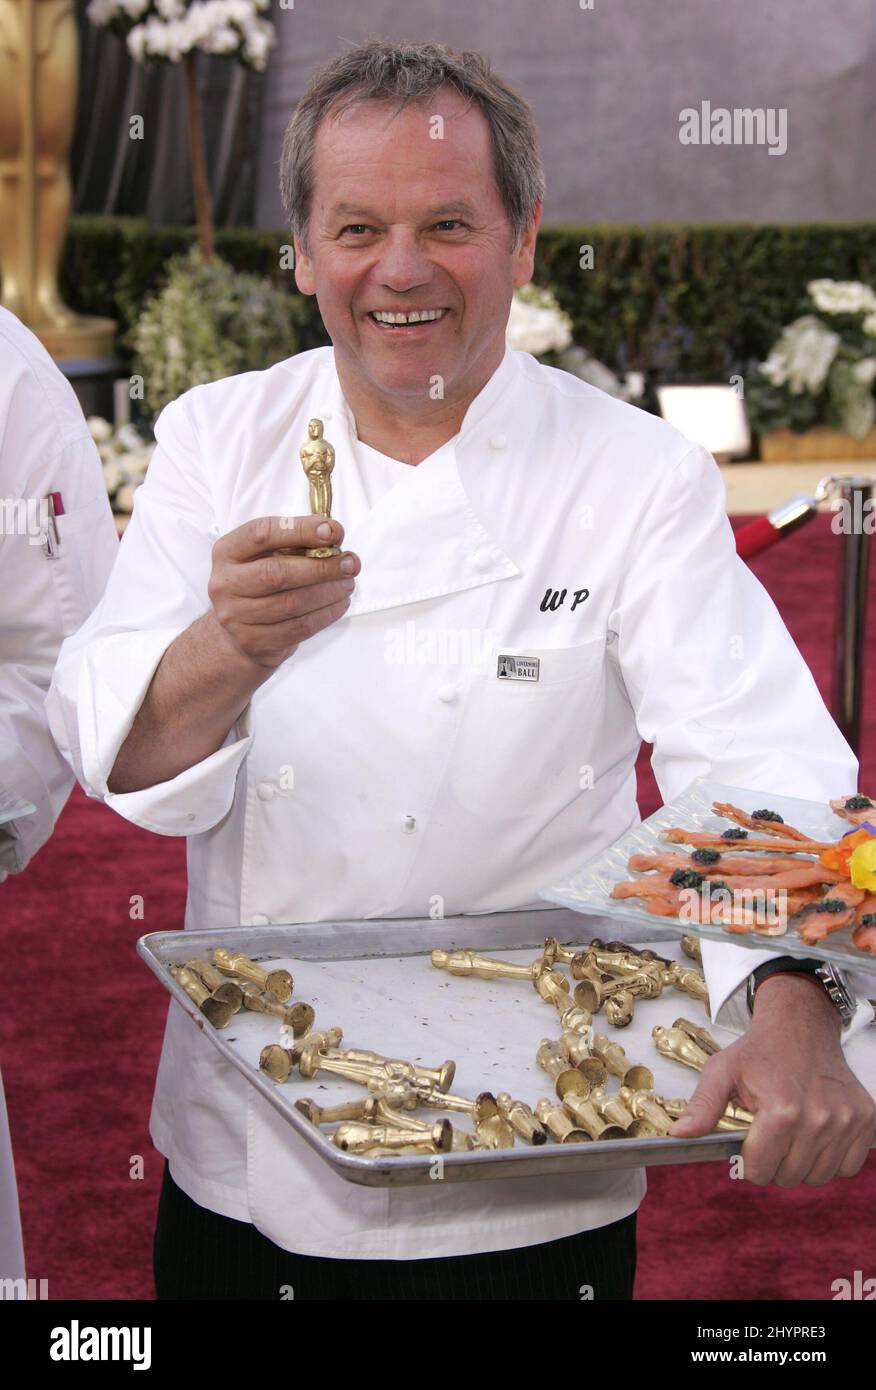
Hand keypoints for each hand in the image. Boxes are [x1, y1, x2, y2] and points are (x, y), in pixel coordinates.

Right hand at [208, 515, 359, 669]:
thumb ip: (296, 542)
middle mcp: (226, 583)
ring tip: (348, 583)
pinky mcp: (253, 641)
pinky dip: (325, 614)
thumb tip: (333, 533)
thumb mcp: (268, 555)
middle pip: (278, 573)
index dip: (299, 530)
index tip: (332, 530)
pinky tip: (340, 603)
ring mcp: (236, 616)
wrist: (238, 631)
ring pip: (291, 603)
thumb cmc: (260, 583)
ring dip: (328, 592)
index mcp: (228, 551)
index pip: (261, 533)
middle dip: (321, 566)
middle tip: (351, 563)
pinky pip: (298, 628)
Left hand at [668, 974, 874, 1185]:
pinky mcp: (865, 1120)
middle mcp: (819, 1119)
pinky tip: (815, 1136)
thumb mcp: (723, 1071)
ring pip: (818, 1176)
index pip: (760, 1170)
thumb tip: (679, 1135)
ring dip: (801, 1163)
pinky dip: (830, 1160)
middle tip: (768, 1137)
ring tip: (790, 1134)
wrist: (801, 1025)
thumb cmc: (760, 1050)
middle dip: (772, 1164)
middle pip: (789, 1177)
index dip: (747, 1162)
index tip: (747, 1144)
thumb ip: (702, 1106)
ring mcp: (846, 1121)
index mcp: (782, 1111)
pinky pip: (847, 1166)